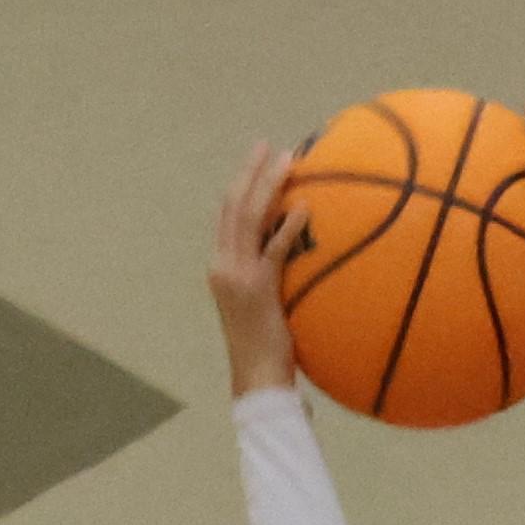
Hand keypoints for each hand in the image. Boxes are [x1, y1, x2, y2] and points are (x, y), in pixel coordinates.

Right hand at [208, 144, 301, 397]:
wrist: (257, 380)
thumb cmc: (265, 348)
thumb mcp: (262, 305)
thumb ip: (268, 275)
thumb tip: (291, 254)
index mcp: (220, 267)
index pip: (226, 216)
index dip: (241, 185)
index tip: (256, 161)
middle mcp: (222, 266)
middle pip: (232, 206)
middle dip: (249, 171)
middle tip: (266, 145)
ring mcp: (238, 276)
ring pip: (249, 218)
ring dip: (267, 185)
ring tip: (286, 159)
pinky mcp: (257, 289)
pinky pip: (273, 250)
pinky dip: (288, 227)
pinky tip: (304, 207)